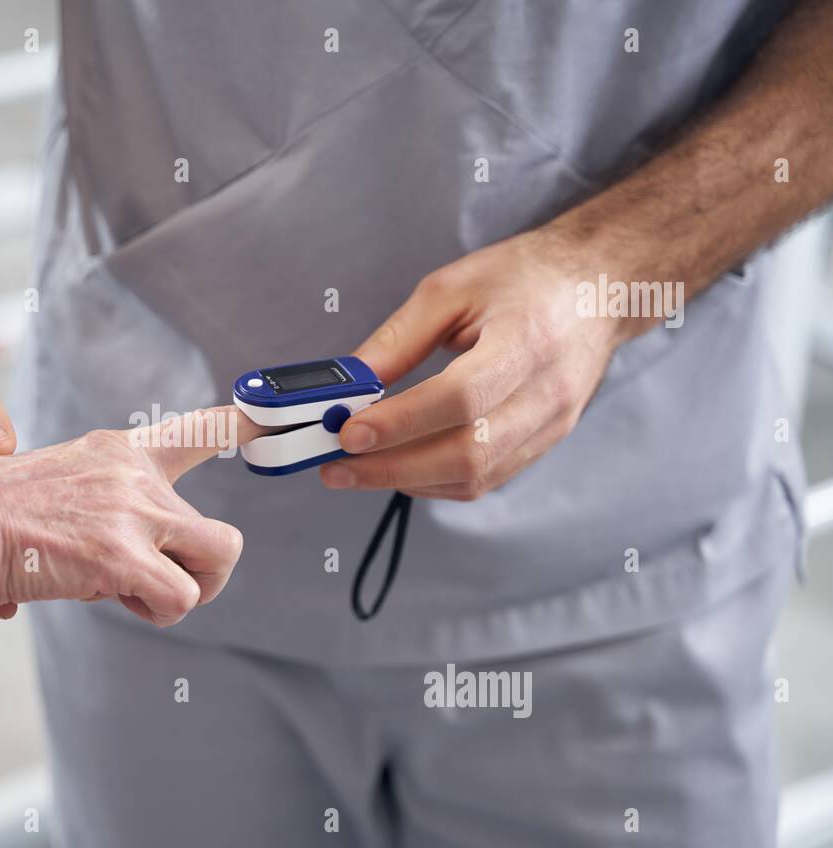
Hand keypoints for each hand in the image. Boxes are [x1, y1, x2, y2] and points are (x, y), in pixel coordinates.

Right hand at [0, 408, 259, 628]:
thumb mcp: (50, 487)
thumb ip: (98, 505)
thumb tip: (115, 561)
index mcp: (114, 453)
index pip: (197, 433)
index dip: (241, 429)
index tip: (273, 419)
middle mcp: (133, 474)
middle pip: (223, 536)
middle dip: (196, 576)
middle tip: (143, 584)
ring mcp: (131, 511)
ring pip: (219, 563)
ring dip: (182, 594)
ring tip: (128, 592)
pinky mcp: (122, 554)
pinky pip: (179, 600)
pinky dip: (150, 611)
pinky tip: (107, 594)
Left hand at [321, 231, 626, 499]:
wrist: (599, 288)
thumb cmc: (525, 279)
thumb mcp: (451, 288)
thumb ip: (398, 339)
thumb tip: (349, 385)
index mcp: (527, 340)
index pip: (460, 397)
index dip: (401, 422)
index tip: (349, 432)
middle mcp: (547, 392)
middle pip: (467, 453)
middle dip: (391, 468)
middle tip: (335, 467)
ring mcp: (551, 425)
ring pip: (475, 477)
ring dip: (407, 480)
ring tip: (355, 470)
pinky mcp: (546, 443)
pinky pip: (485, 480)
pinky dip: (435, 482)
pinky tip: (398, 467)